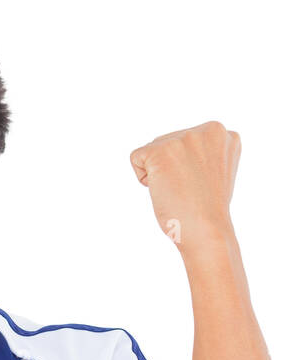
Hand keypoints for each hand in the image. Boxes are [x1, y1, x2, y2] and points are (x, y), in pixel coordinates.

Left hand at [129, 121, 240, 251]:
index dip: (187, 168)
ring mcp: (184, 138)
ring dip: (159, 174)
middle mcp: (208, 129)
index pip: (187, 143)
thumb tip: (177, 152)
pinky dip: (143, 178)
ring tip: (179, 190)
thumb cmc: (207, 211)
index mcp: (222, 134)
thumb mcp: (214, 171)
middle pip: (168, 143)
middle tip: (189, 190)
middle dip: (171, 168)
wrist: (207, 231)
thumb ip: (201, 152)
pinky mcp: (160, 151)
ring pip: (153, 150)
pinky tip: (164, 189)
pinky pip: (136, 158)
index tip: (202, 185)